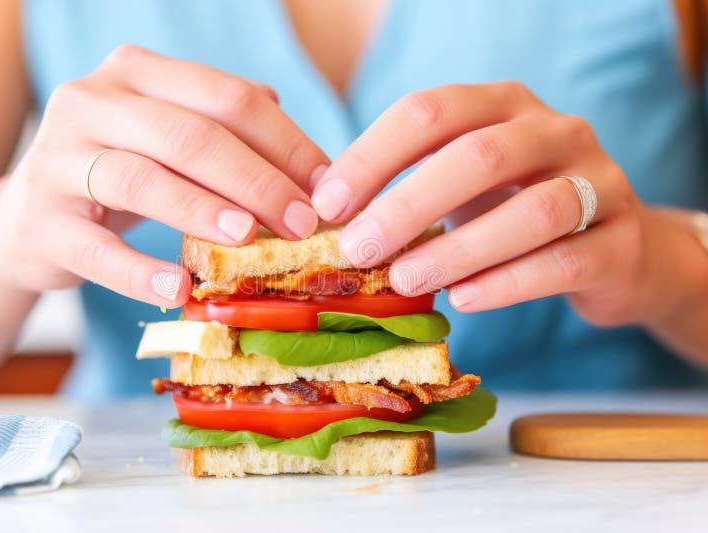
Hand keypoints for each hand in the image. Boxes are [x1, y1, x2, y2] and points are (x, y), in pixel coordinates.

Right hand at [0, 45, 327, 307]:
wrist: (27, 220)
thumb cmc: (119, 175)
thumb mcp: (169, 140)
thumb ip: (232, 134)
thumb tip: (315, 162)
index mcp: (136, 74)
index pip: (227, 98)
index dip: (285, 143)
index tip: (326, 188)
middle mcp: (92, 102)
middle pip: (189, 135)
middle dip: (256, 180)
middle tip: (302, 222)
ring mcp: (58, 159)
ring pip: (142, 179)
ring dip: (203, 211)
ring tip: (249, 240)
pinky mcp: (41, 222)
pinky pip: (95, 249)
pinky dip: (139, 271)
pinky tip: (179, 288)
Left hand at [311, 81, 657, 326]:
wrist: (613, 249)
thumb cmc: (512, 213)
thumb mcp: (461, 187)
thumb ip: (407, 191)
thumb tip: (327, 220)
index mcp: (503, 106)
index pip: (430, 112)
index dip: (373, 155)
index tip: (328, 204)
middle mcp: (555, 131)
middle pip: (477, 155)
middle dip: (407, 204)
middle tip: (359, 249)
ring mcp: (599, 182)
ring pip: (531, 210)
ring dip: (457, 250)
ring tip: (405, 280)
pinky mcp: (621, 241)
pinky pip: (563, 260)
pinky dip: (507, 282)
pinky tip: (464, 300)